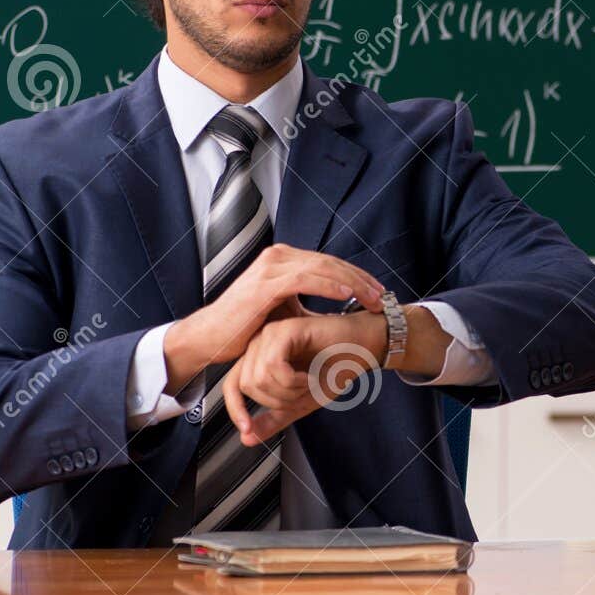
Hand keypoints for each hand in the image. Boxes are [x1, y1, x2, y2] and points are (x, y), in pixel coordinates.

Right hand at [162, 244, 383, 391]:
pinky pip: (306, 279)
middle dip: (361, 280)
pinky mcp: (266, 284)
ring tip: (374, 299)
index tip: (378, 293)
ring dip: (353, 283)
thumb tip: (336, 306)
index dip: (357, 276)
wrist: (210, 338)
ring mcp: (271, 267)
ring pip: (323, 268)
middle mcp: (278, 256)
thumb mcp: (281, 310)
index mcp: (284, 260)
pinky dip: (329, 286)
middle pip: (331, 262)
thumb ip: (304, 301)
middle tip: (384, 297)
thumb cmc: (246, 328)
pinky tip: (348, 295)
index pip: (329, 263)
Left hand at [222, 313, 387, 444]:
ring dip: (288, 391)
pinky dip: (293, 380)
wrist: (364, 349)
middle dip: (278, 400)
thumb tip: (247, 439)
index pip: (231, 386)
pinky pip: (274, 366)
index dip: (236, 410)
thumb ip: (273, 419)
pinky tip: (310, 377)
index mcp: (259, 357)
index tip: (247, 430)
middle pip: (246, 386)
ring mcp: (270, 334)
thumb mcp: (299, 403)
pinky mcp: (285, 330)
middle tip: (302, 394)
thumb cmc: (336, 368)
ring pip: (258, 378)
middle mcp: (260, 343)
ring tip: (308, 383)